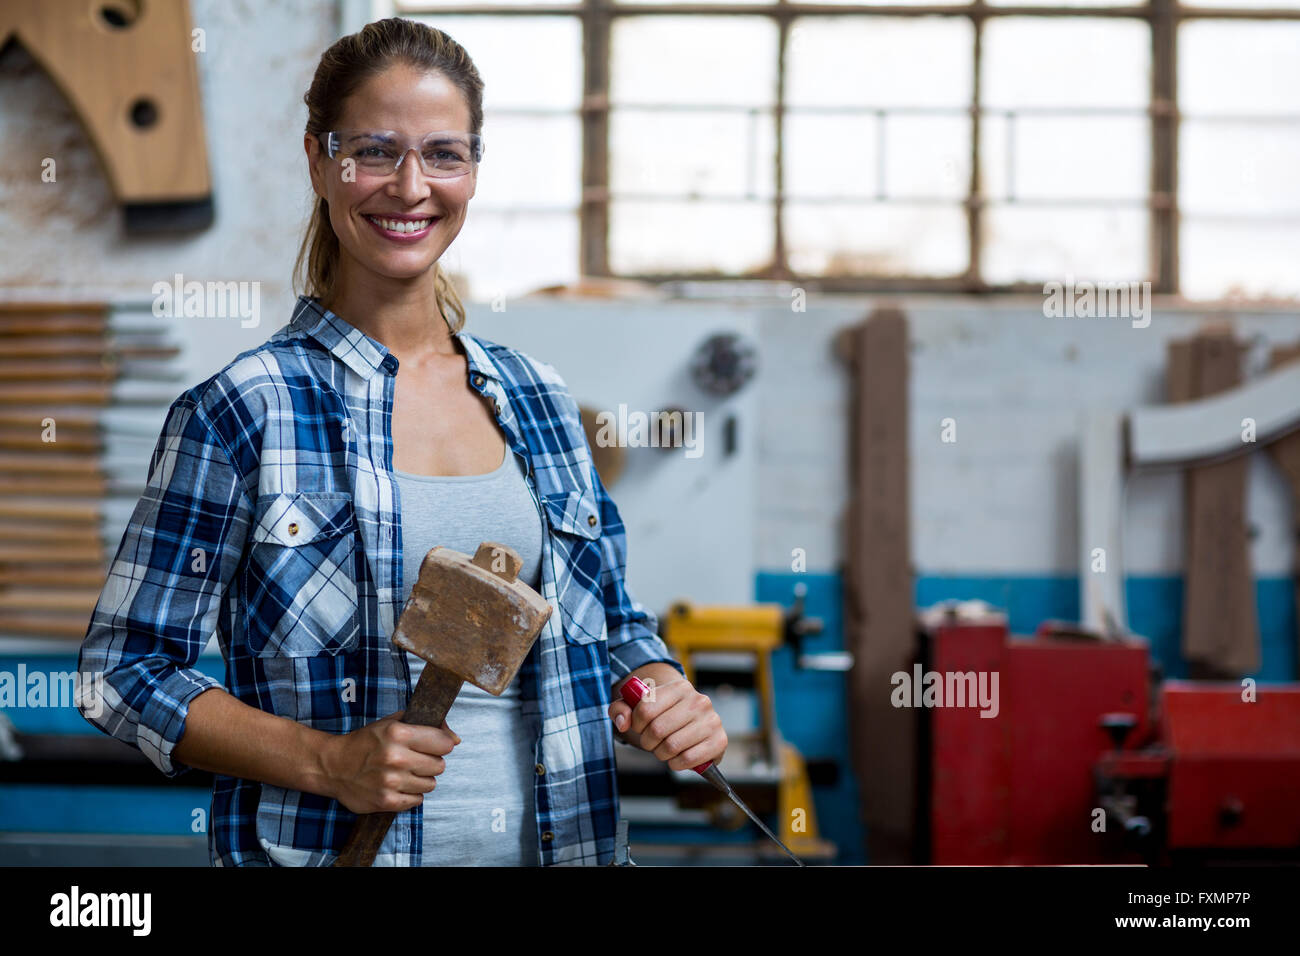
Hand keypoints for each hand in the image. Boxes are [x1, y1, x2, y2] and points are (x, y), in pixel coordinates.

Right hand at [319, 710, 459, 813]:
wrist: (333, 766)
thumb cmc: (366, 742)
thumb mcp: (393, 723)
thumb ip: (427, 725)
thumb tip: (455, 739)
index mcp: (398, 733)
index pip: (444, 743)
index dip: (442, 744)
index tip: (435, 745)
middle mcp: (396, 758)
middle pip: (440, 766)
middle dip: (431, 762)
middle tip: (415, 759)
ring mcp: (391, 782)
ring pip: (430, 784)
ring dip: (421, 779)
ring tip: (404, 772)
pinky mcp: (386, 802)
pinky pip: (417, 800)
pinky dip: (411, 794)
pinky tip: (397, 785)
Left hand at [608, 676, 726, 771]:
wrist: (691, 726)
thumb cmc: (662, 717)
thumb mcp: (637, 708)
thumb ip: (621, 709)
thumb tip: (623, 722)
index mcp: (679, 687)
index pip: (646, 709)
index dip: (636, 724)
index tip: (640, 727)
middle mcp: (699, 701)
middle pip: (657, 729)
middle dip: (648, 742)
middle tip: (651, 742)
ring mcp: (712, 720)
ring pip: (672, 746)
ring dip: (661, 754)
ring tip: (664, 749)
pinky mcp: (719, 741)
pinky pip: (689, 759)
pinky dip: (676, 764)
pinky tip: (677, 758)